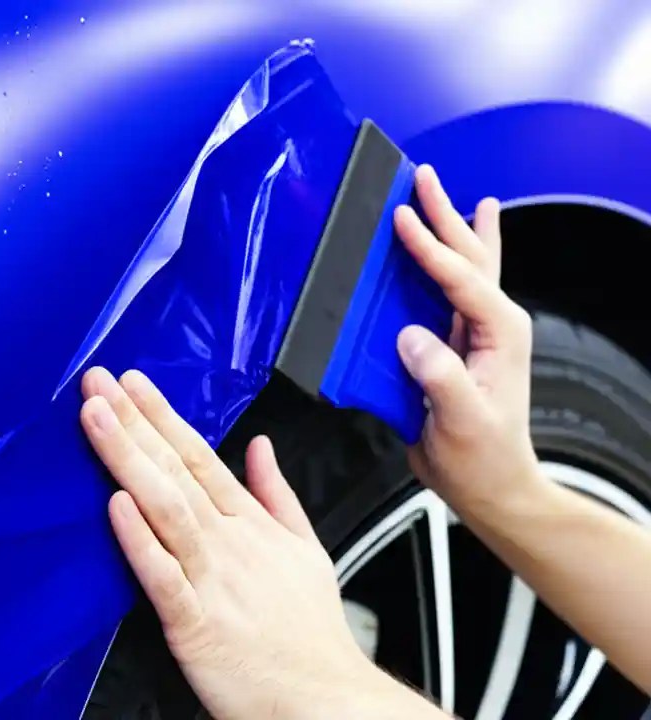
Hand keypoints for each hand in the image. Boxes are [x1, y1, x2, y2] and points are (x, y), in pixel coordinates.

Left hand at [79, 368, 438, 719]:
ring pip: (165, 506)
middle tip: (99, 381)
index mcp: (250, 525)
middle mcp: (229, 543)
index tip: (133, 383)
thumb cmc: (310, 635)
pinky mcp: (195, 623)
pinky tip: (116, 505)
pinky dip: (139, 539)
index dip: (162, 416)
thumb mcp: (308, 550)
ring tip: (98, 419)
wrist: (325, 700)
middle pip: (175, 469)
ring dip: (128, 458)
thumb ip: (276, 495)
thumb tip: (261, 447)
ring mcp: (212, 580)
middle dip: (134, 421)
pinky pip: (162, 575)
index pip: (199, 455)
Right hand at [394, 165, 545, 519]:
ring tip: (443, 193)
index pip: (461, 279)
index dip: (428, 247)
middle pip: (468, 257)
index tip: (400, 219)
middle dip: (444, 215)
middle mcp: (493, 324)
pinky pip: (454, 290)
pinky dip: (453, 258)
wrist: (491, 486)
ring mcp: (477, 332)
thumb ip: (439, 376)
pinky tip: (464, 236)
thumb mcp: (461, 419)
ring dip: (450, 228)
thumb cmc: (481, 457)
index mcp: (499, 333)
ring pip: (464, 266)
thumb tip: (411, 337)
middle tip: (422, 176)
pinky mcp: (457, 344)